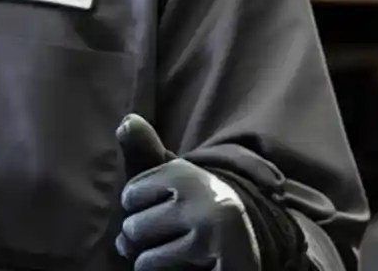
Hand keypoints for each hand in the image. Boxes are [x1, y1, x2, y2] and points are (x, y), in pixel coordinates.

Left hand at [115, 114, 260, 270]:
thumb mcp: (171, 176)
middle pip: (133, 229)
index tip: (167, 205)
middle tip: (174, 233)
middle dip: (145, 238)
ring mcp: (214, 237)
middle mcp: (204, 201)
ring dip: (156, 261)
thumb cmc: (194, 203)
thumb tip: (126, 121)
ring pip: (145, 260)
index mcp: (186, 174)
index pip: (129, 196)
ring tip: (182, 251)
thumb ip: (144, 150)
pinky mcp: (224, 267)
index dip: (140, 207)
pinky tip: (190, 266)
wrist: (251, 238)